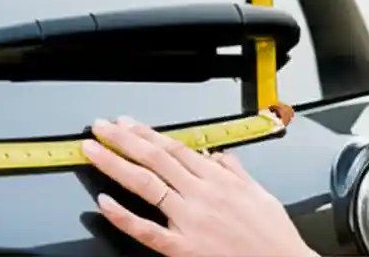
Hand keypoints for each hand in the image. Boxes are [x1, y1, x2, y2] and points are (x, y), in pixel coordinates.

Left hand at [82, 117, 315, 256]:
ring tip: (93, 150)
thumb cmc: (276, 238)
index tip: (127, 123)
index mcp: (220, 180)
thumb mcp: (261, 194)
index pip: (175, 148)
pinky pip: (148, 230)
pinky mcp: (185, 249)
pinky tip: (104, 203)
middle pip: (155, 158)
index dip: (147, 133)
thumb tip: (218, 156)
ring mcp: (191, 221)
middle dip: (123, 139)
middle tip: (101, 127)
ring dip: (115, 164)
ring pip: (146, 185)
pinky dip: (124, 216)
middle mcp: (202, 195)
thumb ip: (236, 172)